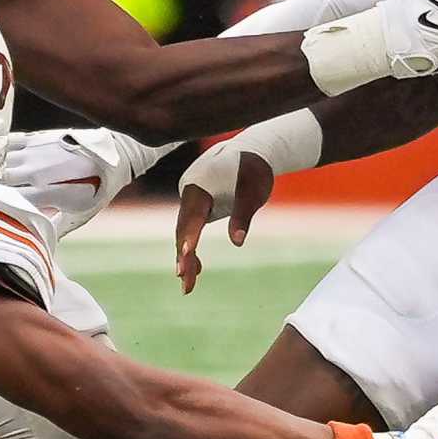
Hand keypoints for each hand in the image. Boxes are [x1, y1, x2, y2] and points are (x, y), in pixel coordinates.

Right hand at [0, 128, 168, 235]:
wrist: (117, 155)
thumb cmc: (99, 189)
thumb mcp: (80, 214)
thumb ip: (55, 228)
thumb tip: (39, 246)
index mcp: (46, 194)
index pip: (7, 201)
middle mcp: (37, 172)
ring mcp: (36, 152)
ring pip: (0, 161)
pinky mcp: (38, 137)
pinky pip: (8, 142)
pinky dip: (0, 150)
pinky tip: (0, 158)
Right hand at [174, 145, 275, 291]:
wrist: (252, 152)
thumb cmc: (253, 171)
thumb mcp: (252, 194)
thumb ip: (242, 216)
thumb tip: (237, 242)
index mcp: (199, 186)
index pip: (192, 216)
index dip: (188, 238)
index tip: (185, 255)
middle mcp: (188, 191)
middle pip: (183, 228)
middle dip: (185, 257)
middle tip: (186, 285)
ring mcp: (190, 198)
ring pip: (185, 230)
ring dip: (187, 256)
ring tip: (188, 286)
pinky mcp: (196, 203)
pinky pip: (191, 227)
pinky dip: (193, 245)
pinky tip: (196, 269)